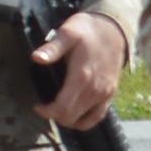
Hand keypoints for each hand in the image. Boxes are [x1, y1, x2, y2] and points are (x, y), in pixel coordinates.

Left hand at [32, 8, 130, 130]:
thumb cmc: (88, 30)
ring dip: (68, 119)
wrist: (114, 29)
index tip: (37, 106)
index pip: (62, 108)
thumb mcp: (68, 33)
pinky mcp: (111, 94)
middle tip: (45, 107)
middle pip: (71, 117)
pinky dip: (84, 121)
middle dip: (54, 116)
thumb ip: (53, 48)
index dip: (47, 112)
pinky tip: (75, 116)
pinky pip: (98, 116)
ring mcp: (105, 93)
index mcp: (82, 76)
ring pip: (84, 120)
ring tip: (57, 110)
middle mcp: (95, 89)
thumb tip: (36, 58)